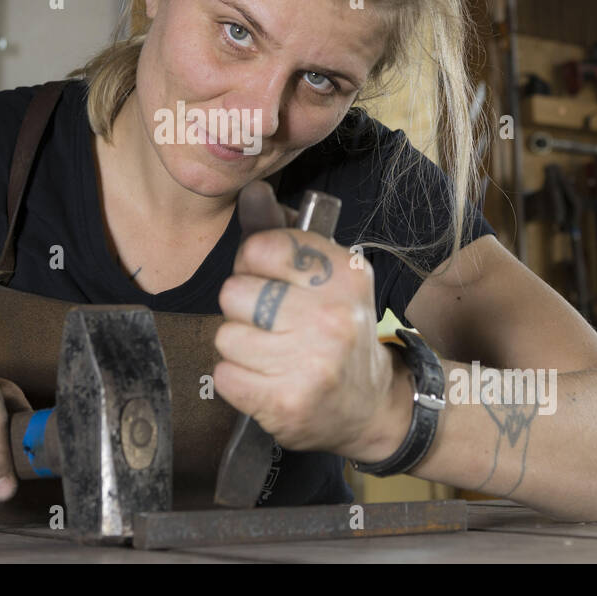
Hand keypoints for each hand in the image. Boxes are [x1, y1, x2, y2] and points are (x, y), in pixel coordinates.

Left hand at [214, 181, 397, 456]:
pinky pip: (225, 375)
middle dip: (244, 309)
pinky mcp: (287, 403)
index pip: (259, 247)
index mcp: (343, 275)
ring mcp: (310, 363)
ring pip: (226, 337)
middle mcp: (331, 316)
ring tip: (273, 356)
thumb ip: (282, 233)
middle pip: (234, 292)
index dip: (253, 264)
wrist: (371, 405)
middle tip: (273, 325)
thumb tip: (252, 190)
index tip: (272, 282)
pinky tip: (267, 381)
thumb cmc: (339, 330)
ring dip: (241, 348)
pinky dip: (238, 380)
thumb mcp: (326, 276)